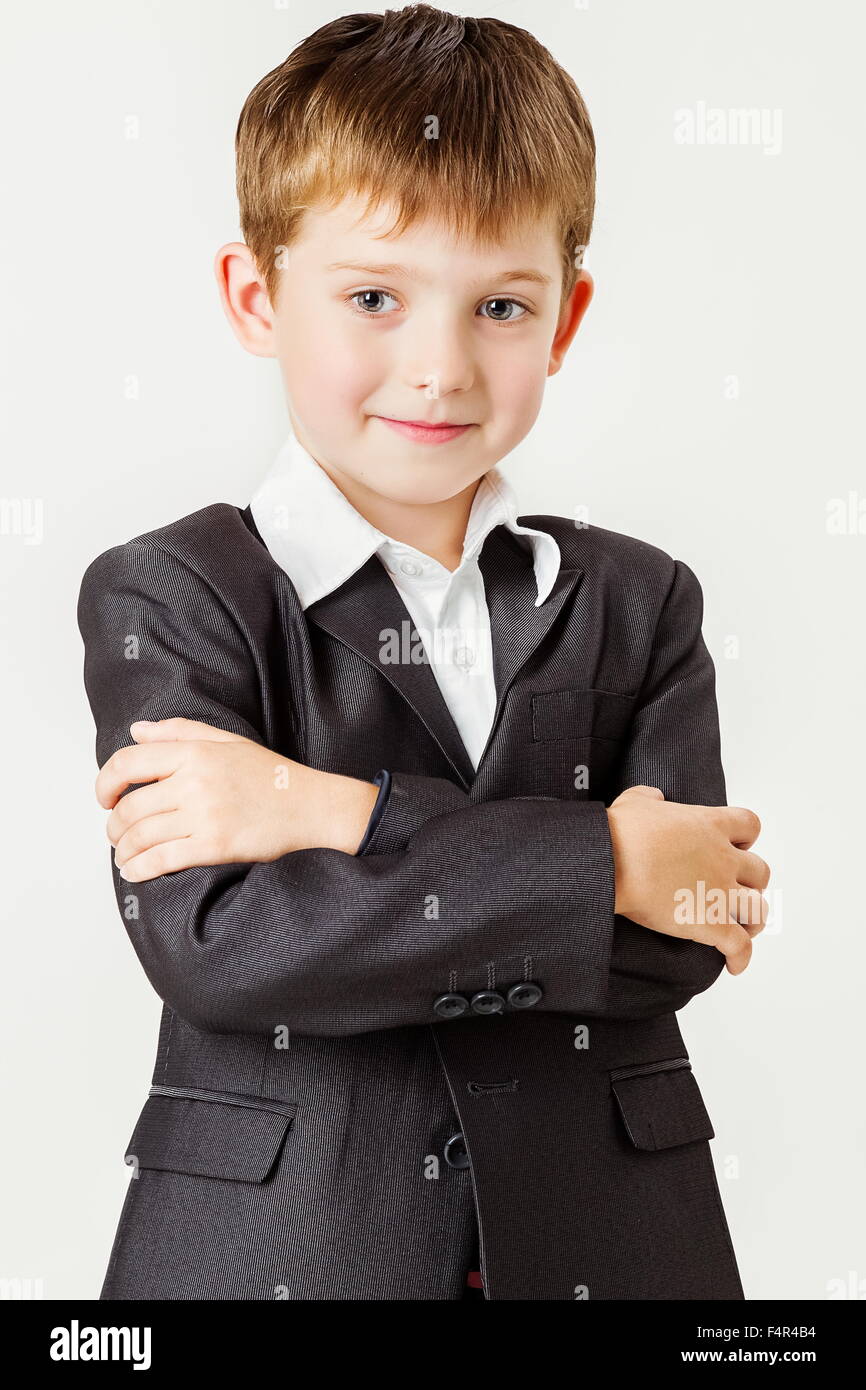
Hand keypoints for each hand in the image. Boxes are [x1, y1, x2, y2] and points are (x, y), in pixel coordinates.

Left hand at [96, 717, 378, 879]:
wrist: (314, 809)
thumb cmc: (274, 777)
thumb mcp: (228, 741)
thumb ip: (180, 732)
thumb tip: (136, 731)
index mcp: (196, 752)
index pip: (129, 763)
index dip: (106, 782)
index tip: (105, 797)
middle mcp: (195, 782)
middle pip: (130, 806)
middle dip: (114, 825)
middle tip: (116, 833)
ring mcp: (205, 815)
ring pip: (141, 836)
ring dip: (123, 850)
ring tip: (124, 855)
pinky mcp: (215, 846)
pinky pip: (162, 860)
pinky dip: (140, 870)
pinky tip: (135, 872)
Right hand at [606, 785, 770, 975]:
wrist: (611, 861)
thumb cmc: (620, 831)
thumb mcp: (636, 801)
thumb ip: (652, 798)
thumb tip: (656, 799)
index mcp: (710, 825)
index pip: (749, 825)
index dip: (745, 838)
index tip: (734, 846)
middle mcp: (724, 857)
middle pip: (760, 871)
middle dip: (751, 882)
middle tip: (735, 890)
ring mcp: (721, 891)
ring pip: (758, 908)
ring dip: (753, 918)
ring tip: (744, 927)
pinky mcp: (710, 923)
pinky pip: (739, 945)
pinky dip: (741, 957)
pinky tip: (735, 965)